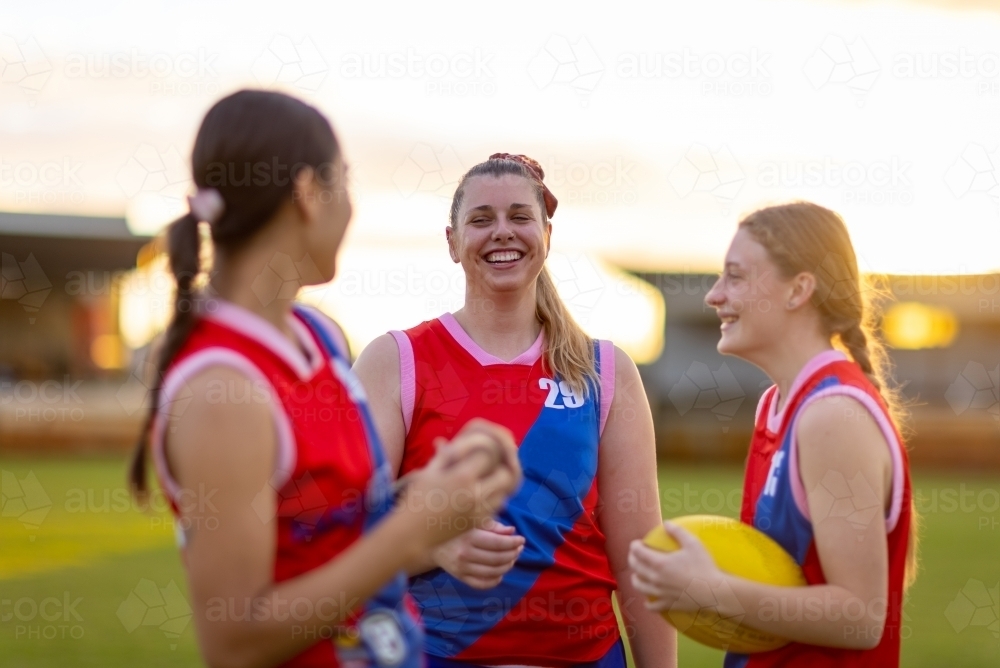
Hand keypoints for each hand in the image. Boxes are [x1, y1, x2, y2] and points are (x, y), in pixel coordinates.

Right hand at [398, 419, 520, 553]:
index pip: (489, 456)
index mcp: (462, 477)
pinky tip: (480, 494)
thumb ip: (443, 455)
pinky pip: (496, 507)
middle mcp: (475, 494)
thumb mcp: (428, 472)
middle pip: (505, 476)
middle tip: (490, 465)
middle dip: (500, 468)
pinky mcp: (478, 523)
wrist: (412, 534)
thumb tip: (446, 441)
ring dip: (499, 485)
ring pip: (504, 493)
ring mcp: (479, 511)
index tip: (479, 451)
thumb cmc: (416, 499)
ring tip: (486, 479)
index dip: (486, 451)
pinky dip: (493, 499)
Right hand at [432, 517, 524, 588]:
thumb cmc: (456, 529)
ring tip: (512, 558)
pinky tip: (500, 573)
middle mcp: (465, 554)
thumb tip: (512, 531)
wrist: (431, 543)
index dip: (513, 542)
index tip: (521, 539)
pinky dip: (494, 580)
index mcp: (469, 537)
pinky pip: (481, 584)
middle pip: (498, 559)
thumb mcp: (473, 521)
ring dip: (507, 566)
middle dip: (513, 554)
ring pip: (493, 572)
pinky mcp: (459, 577)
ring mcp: (462, 568)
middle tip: (519, 548)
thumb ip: (493, 526)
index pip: (498, 543)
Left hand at [628, 521, 724, 611]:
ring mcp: (660, 593)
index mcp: (659, 563)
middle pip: (635, 568)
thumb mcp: (693, 544)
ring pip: (639, 586)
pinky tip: (648, 600)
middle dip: (632, 559)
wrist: (714, 592)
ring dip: (635, 578)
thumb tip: (666, 523)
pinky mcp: (668, 604)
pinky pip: (652, 606)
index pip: (638, 552)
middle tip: (635, 554)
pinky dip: (647, 603)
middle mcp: (655, 578)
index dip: (634, 546)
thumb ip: (678, 532)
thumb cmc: (704, 566)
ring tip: (638, 574)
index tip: (637, 543)